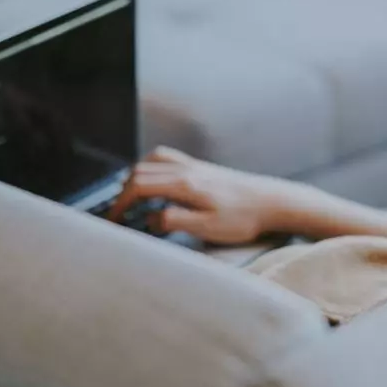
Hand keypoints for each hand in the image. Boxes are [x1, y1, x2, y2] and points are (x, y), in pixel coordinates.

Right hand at [107, 147, 292, 244]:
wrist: (273, 202)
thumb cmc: (244, 218)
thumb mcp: (209, 227)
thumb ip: (176, 221)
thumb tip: (150, 218)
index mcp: (184, 184)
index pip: (138, 186)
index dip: (120, 204)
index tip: (113, 221)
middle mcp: (187, 169)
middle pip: (141, 170)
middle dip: (123, 191)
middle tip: (118, 213)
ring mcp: (195, 165)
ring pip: (153, 160)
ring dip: (136, 176)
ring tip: (131, 197)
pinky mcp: (204, 167)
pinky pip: (168, 158)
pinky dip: (153, 167)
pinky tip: (158, 182)